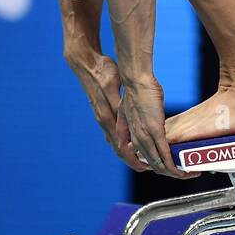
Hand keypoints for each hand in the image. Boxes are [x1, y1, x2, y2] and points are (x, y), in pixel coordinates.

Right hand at [69, 53, 146, 171]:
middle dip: (132, 160)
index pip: (120, 145)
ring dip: (128, 152)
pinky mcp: (104, 113)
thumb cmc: (102, 73)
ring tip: (142, 159)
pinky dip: (123, 142)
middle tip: (147, 168)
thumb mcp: (112, 86)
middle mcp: (103, 120)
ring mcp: (102, 118)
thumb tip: (123, 121)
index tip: (145, 166)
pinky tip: (130, 143)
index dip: (132, 158)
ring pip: (116, 142)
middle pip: (118, 148)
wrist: (87, 66)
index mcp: (106, 116)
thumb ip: (117, 103)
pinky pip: (114, 134)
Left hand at [120, 78, 193, 178]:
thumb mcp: (125, 113)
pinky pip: (165, 152)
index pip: (145, 161)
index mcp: (132, 138)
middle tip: (185, 174)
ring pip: (159, 163)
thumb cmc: (134, 93)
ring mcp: (146, 136)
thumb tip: (127, 138)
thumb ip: (125, 128)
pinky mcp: (155, 130)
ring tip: (188, 174)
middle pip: (154, 165)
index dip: (158, 168)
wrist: (135, 81)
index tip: (171, 170)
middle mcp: (138, 140)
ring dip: (175, 172)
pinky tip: (181, 170)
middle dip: (170, 173)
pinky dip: (173, 164)